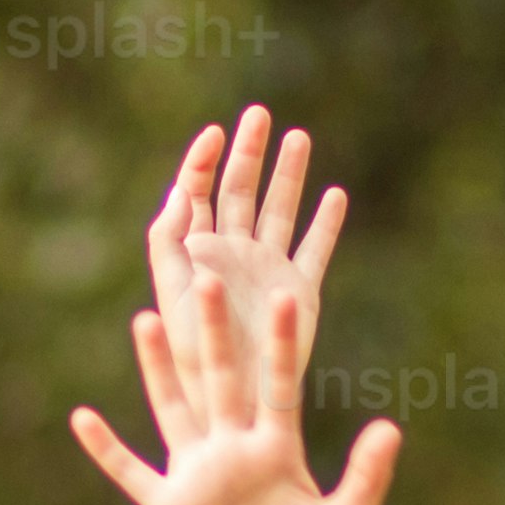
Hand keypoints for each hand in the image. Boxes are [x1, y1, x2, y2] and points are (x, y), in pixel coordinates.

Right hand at [66, 177, 403, 504]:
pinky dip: (107, 449)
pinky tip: (82, 417)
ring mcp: (197, 475)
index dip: (279, 345)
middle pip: (221, 379)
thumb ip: (366, 477)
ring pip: (174, 409)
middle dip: (216, 332)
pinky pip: (131, 472)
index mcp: (277, 448)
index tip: (281, 297)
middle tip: (208, 276)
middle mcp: (233, 449)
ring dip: (158, 367)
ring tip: (148, 318)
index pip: (279, 385)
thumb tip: (391, 427)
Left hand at [152, 100, 348, 366]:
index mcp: (196, 247)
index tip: (216, 134)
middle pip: (241, 189)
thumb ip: (169, 237)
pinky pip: (315, 249)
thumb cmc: (191, 348)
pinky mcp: (299, 289)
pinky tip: (335, 195)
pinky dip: (327, 223)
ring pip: (280, 209)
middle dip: (250, 151)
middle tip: (260, 114)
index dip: (204, 160)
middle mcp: (233, 250)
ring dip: (289, 174)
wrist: (230, 390)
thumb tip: (182, 190)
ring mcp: (267, 267)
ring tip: (299, 137)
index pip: (199, 190)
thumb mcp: (172, 288)